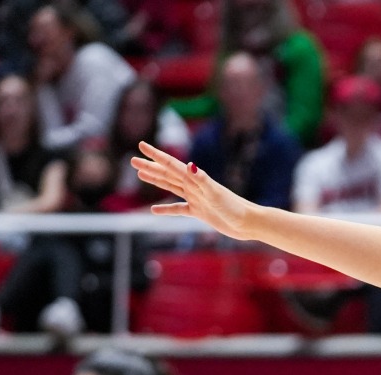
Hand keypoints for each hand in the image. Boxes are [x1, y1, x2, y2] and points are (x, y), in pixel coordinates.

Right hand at [132, 141, 258, 240]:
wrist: (248, 223)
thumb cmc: (235, 208)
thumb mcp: (216, 193)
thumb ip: (202, 180)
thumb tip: (189, 165)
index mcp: (195, 179)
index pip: (171, 164)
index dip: (156, 155)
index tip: (141, 145)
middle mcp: (194, 186)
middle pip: (167, 174)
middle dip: (150, 166)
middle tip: (132, 159)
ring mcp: (196, 198)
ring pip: (170, 187)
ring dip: (155, 180)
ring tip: (140, 174)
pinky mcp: (200, 212)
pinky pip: (179, 209)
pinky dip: (166, 209)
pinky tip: (154, 211)